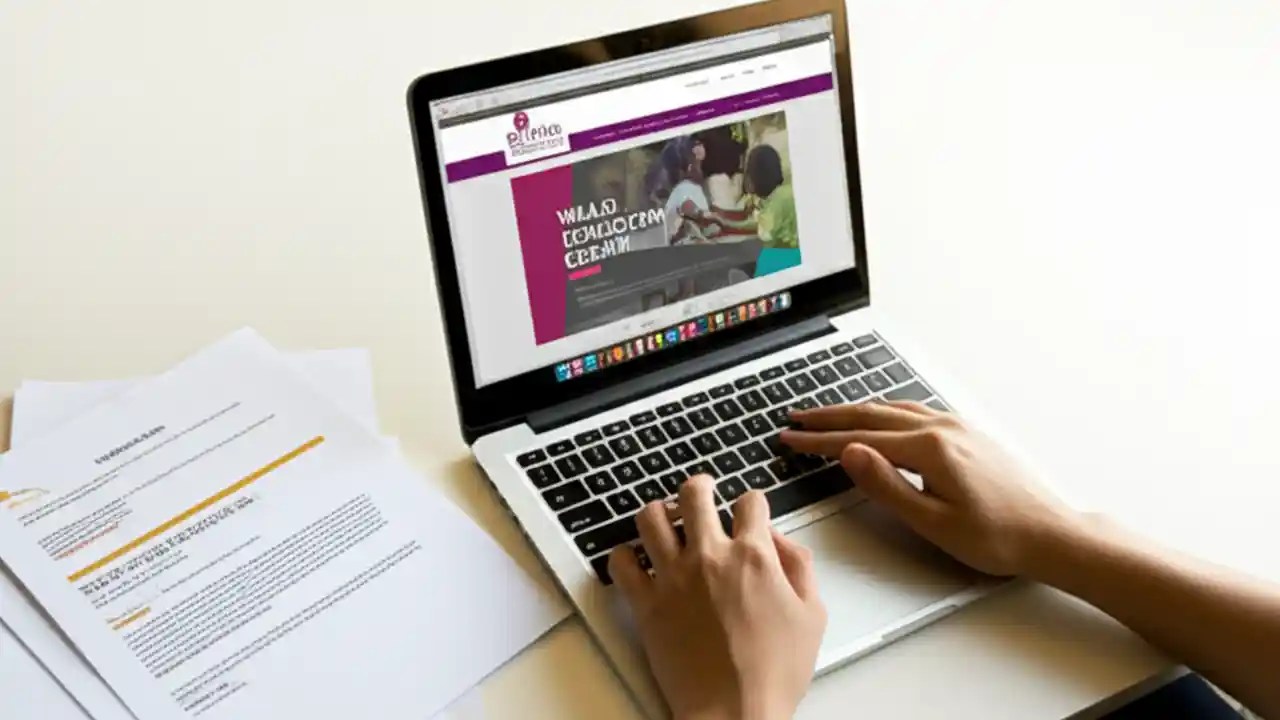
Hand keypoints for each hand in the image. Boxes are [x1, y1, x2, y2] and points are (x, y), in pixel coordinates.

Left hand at [609, 475, 826, 719]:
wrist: (734, 713)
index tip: (750, 509)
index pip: (750, 502)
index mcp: (754, 557)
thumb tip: (780, 541)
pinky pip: (622, 562)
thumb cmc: (773, 674)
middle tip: (702, 491)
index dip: (753, 502)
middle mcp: (710, 558)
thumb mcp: (812, 615)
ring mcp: (673, 578)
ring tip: (666, 518)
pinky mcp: (646, 604)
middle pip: (695, 494)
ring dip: (659, 512)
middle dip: (700, 486)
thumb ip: (799, 567)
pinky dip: (625, 555)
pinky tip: (636, 559)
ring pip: (651, 517)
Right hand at [782, 402, 1077, 577]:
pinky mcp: (968, 433)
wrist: (1052, 534)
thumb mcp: (933, 522)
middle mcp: (942, 428)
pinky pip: (915, 411)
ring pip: (893, 408)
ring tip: (828, 414)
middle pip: (872, 414)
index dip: (819, 440)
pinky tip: (881, 415)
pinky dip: (885, 410)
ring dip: (856, 410)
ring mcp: (957, 426)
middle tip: (796, 418)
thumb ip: (887, 485)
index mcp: (930, 448)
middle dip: (829, 417)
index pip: (859, 439)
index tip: (790, 437)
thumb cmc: (998, 537)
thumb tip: (850, 452)